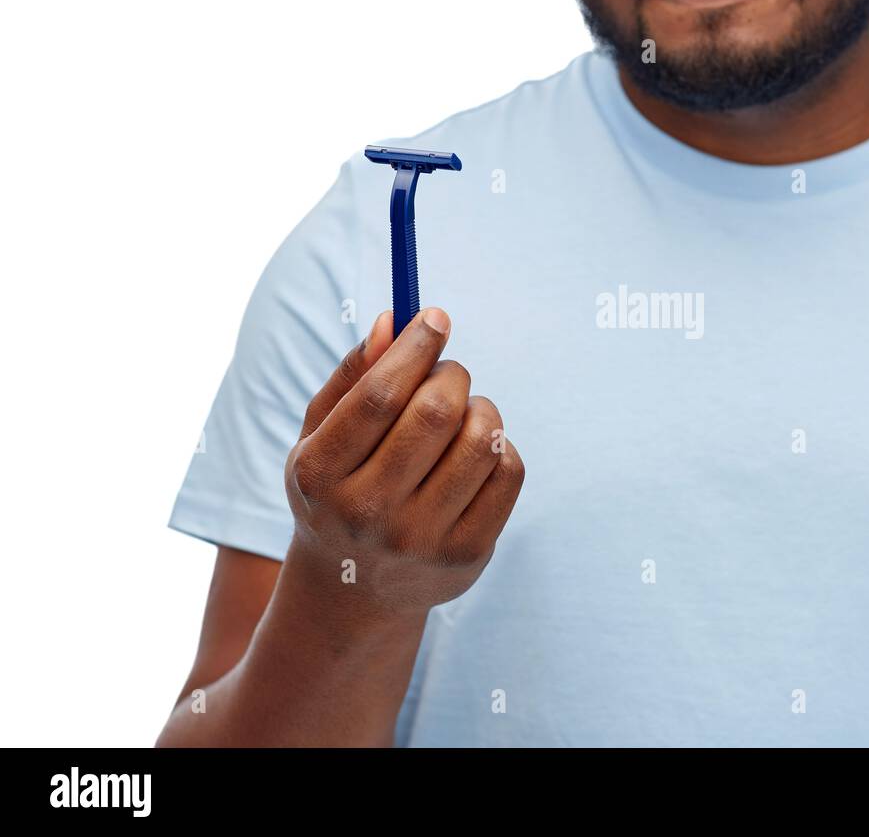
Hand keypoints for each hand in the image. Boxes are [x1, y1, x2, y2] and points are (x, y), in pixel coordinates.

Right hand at [283, 308, 523, 616]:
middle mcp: (367, 513)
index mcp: (320, 475)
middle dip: (451, 375)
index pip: (378, 396)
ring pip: (481, 439)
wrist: (353, 590)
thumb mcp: (322, 436)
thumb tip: (395, 320)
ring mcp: (420, 540)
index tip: (436, 318)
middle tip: (448, 374)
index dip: (415, 347)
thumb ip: (353, 376)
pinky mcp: (467, 555)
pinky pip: (508, 471)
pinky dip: (500, 445)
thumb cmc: (339, 489)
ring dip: (482, 408)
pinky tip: (477, 452)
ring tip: (464, 414)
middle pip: (434, 414)